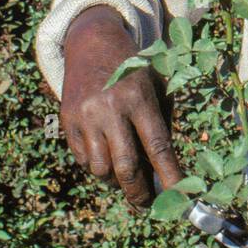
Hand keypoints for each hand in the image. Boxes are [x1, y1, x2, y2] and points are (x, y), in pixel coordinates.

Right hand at [61, 5, 182, 207]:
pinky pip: (82, 159)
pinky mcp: (67, 120)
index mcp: (138, 98)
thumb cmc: (132, 68)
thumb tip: (166, 168)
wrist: (92, 43)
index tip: (180, 199)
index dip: (169, 177)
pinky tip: (106, 159)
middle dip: (138, 193)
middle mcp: (110, 109)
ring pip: (100, 169)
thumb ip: (161, 120)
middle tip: (146, 204)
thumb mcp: (155, 84)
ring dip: (114, 181)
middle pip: (125, 166)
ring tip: (125, 178)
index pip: (158, 147)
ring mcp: (85, 116)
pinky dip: (96, 167)